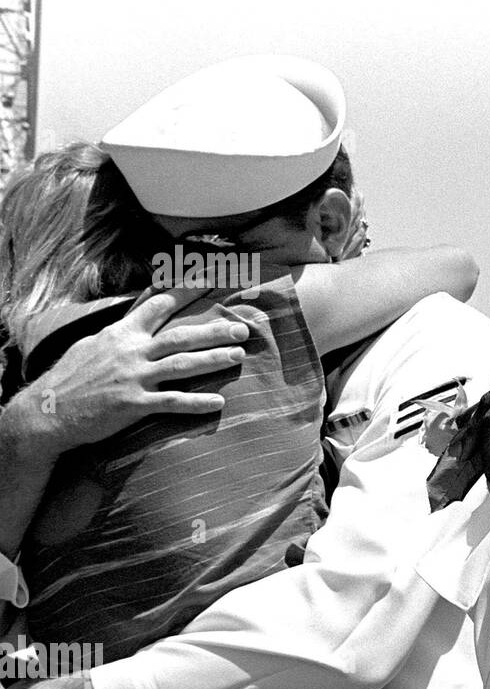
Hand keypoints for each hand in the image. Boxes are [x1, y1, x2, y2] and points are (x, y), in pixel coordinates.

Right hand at [7, 285, 248, 458]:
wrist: (48, 410)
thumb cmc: (73, 376)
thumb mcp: (95, 343)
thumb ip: (124, 330)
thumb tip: (142, 314)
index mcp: (123, 333)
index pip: (158, 304)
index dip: (185, 291)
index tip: (210, 278)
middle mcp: (131, 352)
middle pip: (179, 336)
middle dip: (213, 330)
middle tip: (242, 327)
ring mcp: (133, 378)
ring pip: (181, 365)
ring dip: (212, 360)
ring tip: (239, 355)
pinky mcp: (133, 404)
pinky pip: (171, 402)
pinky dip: (196, 403)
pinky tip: (219, 402)